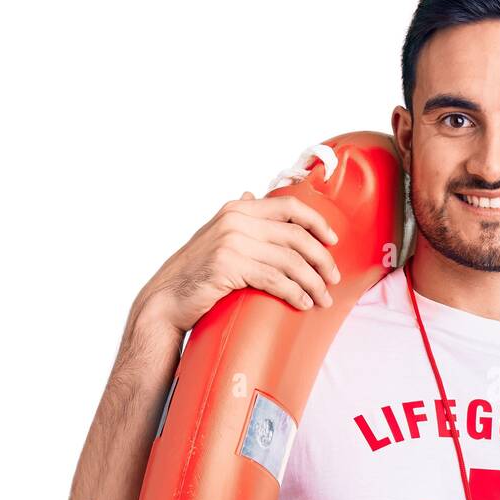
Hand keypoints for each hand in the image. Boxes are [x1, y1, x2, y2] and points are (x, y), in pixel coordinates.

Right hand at [138, 192, 342, 332]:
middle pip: (296, 236)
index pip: (289, 206)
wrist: (165, 299)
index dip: (317, 222)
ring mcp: (232, 242)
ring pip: (290, 261)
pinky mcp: (229, 267)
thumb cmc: (196, 272)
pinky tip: (304, 304)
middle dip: (322, 260)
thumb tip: (252, 195)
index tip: (334, 241)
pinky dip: (295, 293)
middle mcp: (236, 221)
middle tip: (334, 279)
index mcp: (238, 209)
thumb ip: (239, 219)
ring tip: (323, 300)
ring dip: (313, 283)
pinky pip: (275, 280)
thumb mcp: (217, 236)